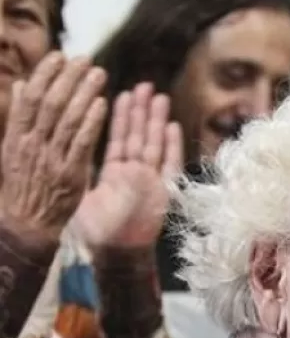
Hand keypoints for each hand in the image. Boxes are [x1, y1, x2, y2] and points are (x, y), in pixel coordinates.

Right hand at [0, 52, 106, 241]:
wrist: (27, 224)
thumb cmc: (22, 185)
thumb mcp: (11, 150)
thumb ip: (18, 118)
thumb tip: (20, 86)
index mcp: (16, 136)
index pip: (30, 97)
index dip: (45, 74)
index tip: (59, 56)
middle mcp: (32, 144)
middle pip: (50, 102)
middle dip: (68, 78)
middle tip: (86, 59)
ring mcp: (51, 158)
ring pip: (67, 118)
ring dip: (84, 93)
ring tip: (98, 74)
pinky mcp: (70, 173)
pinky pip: (82, 142)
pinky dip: (91, 122)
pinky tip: (102, 104)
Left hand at [74, 82, 182, 247]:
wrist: (117, 252)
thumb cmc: (96, 231)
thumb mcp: (80, 195)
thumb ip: (81, 171)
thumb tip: (69, 147)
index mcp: (113, 175)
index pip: (118, 140)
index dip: (121, 117)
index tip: (123, 94)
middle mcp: (134, 174)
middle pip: (139, 137)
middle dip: (142, 111)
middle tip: (146, 85)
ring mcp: (151, 181)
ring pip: (154, 145)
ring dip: (156, 121)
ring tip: (159, 96)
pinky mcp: (165, 190)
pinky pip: (169, 164)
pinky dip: (171, 146)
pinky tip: (172, 126)